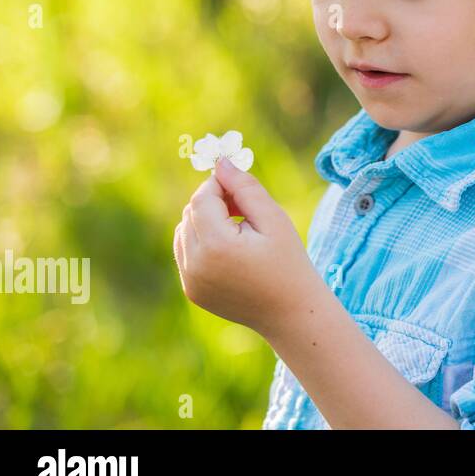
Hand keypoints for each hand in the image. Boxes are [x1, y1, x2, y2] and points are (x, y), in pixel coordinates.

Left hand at [173, 156, 321, 337]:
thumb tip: (221, 163)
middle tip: (244, 210)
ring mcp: (190, 281)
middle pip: (190, 213)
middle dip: (213, 203)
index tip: (241, 188)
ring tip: (239, 231)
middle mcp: (195, 264)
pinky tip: (231, 251)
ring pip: (184, 231)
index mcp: (216, 246)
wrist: (291, 312)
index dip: (219, 185)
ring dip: (205, 222)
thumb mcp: (274, 219)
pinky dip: (202, 243)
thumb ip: (245, 188)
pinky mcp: (191, 291)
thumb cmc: (289, 261)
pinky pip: (186, 253)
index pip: (202, 198)